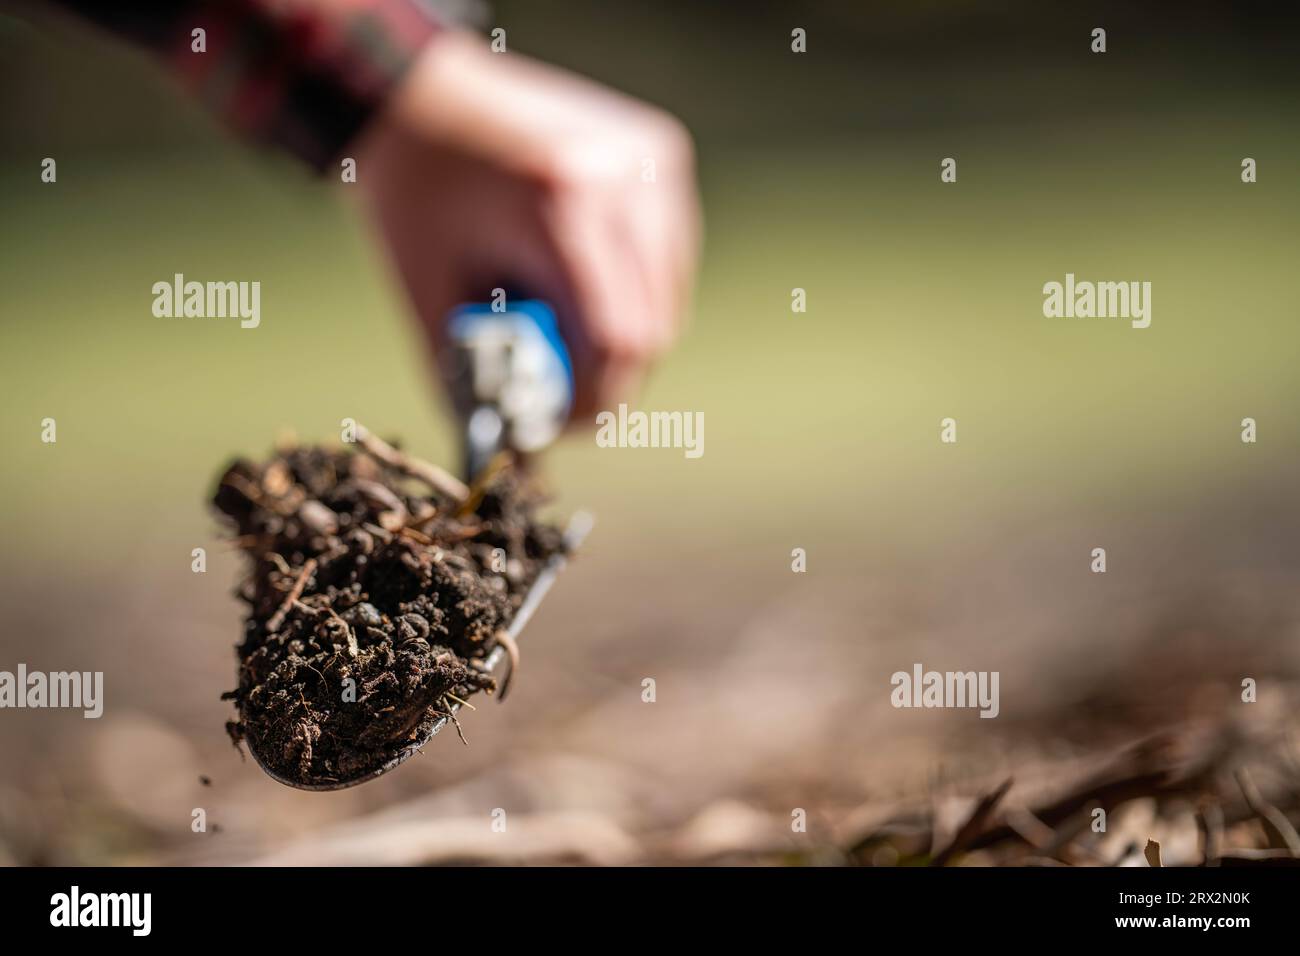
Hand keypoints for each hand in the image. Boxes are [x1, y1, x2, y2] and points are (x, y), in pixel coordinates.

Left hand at [356, 30, 700, 420]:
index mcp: (564, 206)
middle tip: (560, 399)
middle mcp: (626, 178)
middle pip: (653, 327)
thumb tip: (510, 450)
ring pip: (670, 298)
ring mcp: (652, 163)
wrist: (419, 94)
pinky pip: (669, 258)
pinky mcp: (662, 157)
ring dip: (624, 337)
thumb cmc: (412, 191)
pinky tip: (583, 287)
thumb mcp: (429, 292)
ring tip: (562, 334)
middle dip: (608, 379)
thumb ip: (471, 378)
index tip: (557, 428)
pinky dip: (635, 292)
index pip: (617, 340)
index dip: (593, 401)